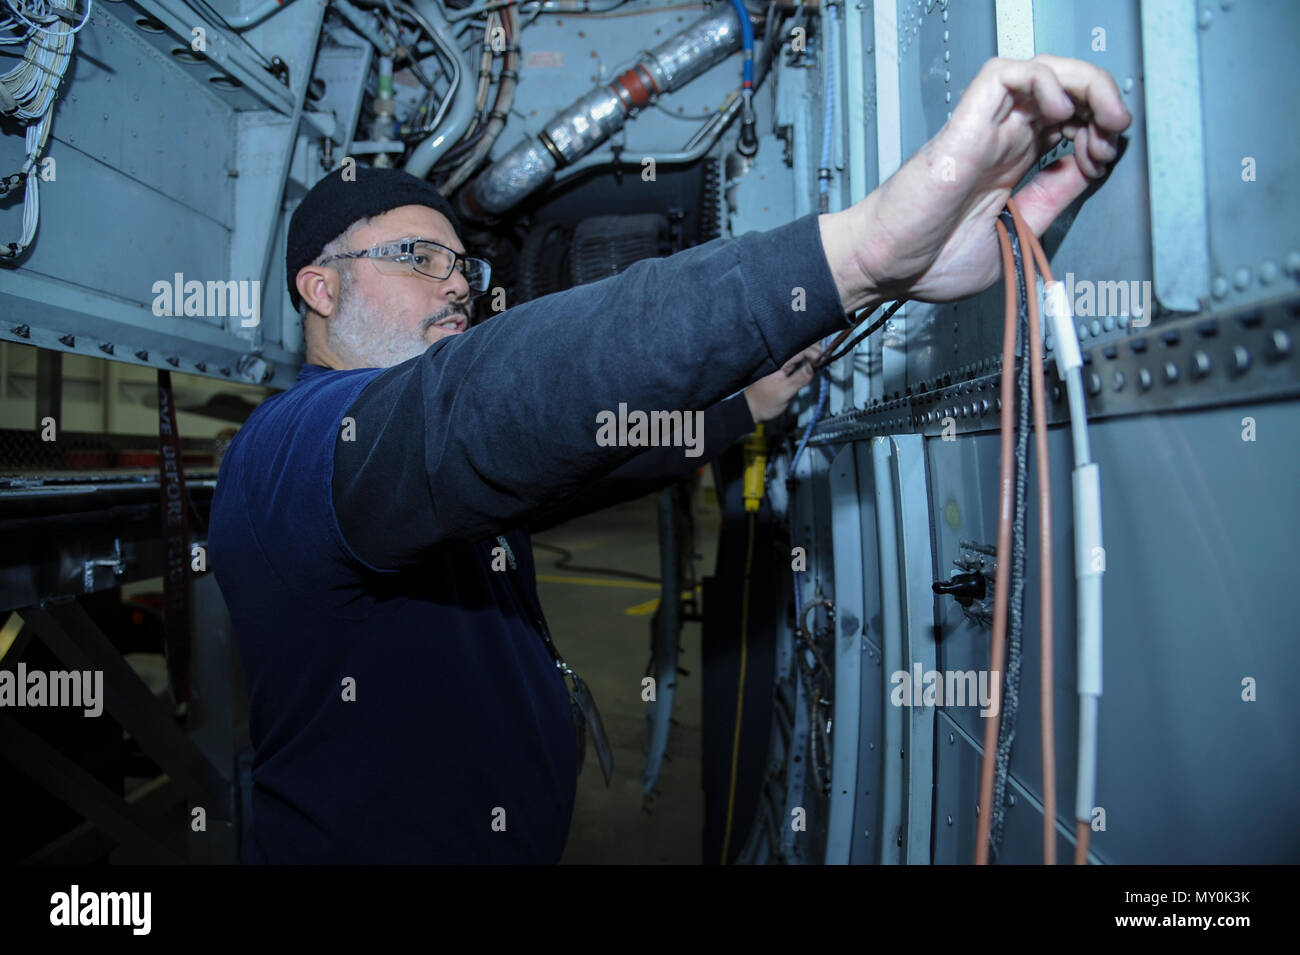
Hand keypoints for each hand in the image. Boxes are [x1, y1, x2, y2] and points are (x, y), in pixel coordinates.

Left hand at [745, 343, 821, 422]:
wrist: (752, 410)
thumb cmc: (764, 403)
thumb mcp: (784, 392)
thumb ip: (799, 379)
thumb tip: (813, 367)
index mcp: (779, 362)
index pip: (800, 350)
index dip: (813, 352)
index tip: (822, 359)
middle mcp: (780, 360)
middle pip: (801, 349)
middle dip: (814, 351)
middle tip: (825, 358)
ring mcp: (782, 365)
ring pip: (801, 354)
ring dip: (812, 355)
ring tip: (821, 359)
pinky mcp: (785, 371)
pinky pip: (798, 362)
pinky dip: (807, 362)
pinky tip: (813, 364)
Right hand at [851, 55, 1131, 303]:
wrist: (886, 270)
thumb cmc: (929, 260)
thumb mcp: (1019, 232)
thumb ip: (1053, 199)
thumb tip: (1090, 170)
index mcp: (1012, 163)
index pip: (1071, 120)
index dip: (1100, 132)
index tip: (1101, 163)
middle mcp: (1002, 139)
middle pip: (1064, 88)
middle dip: (1104, 102)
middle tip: (1113, 134)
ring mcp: (985, 129)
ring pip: (1043, 69)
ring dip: (1086, 83)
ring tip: (1102, 116)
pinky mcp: (965, 125)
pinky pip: (1005, 74)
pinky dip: (1043, 80)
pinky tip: (1060, 110)